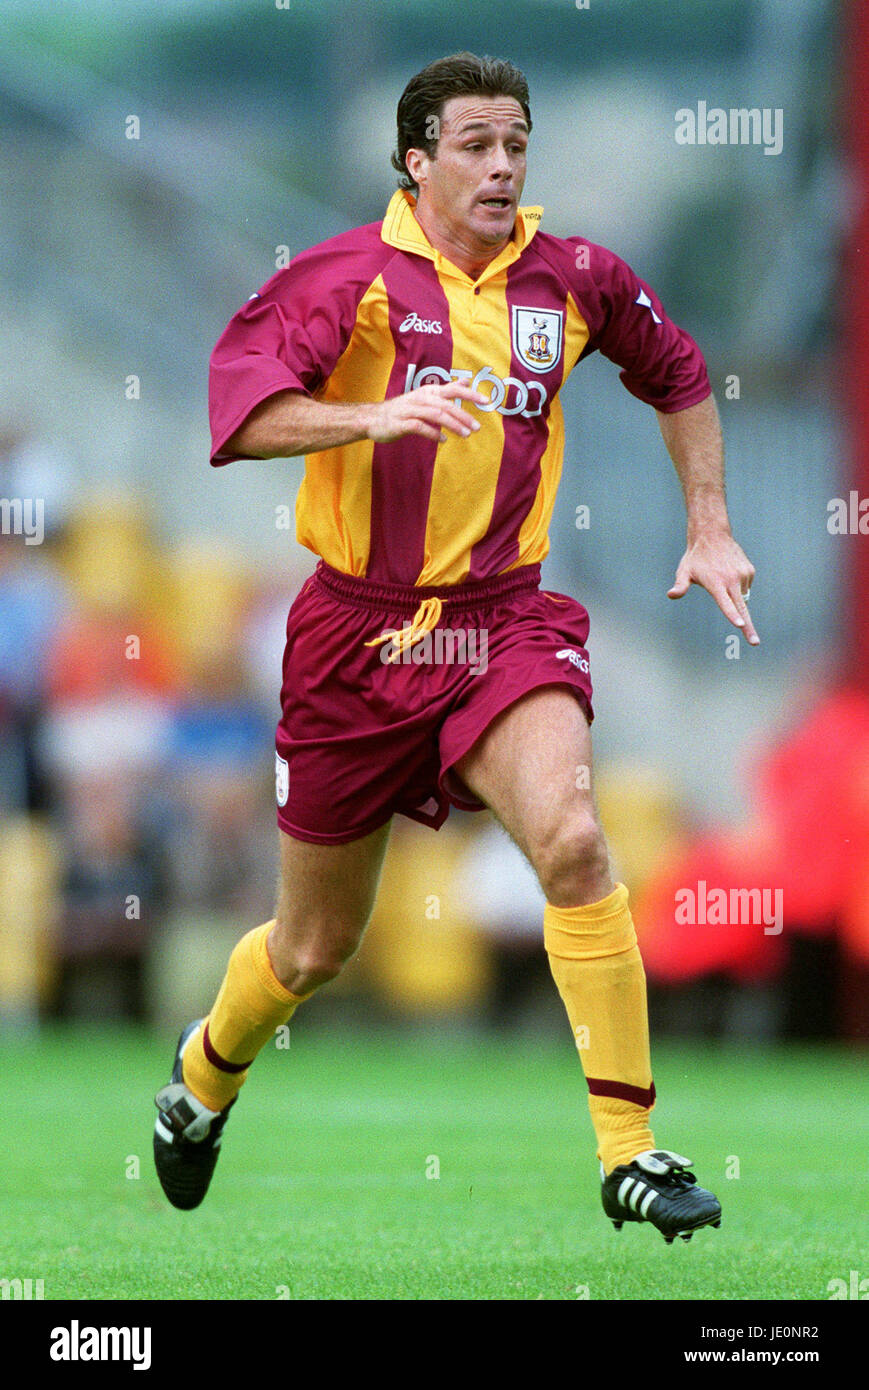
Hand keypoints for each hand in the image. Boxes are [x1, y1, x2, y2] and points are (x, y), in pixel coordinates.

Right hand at [366, 381, 487, 444]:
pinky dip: (433, 433)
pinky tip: (443, 440)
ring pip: (436, 415)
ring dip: (453, 425)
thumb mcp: (426, 396)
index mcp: (428, 392)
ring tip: (465, 434)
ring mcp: (410, 410)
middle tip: (477, 427)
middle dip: (464, 415)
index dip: (469, 395)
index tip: (486, 401)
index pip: (452, 390)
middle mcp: (420, 398)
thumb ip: (446, 391)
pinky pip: (420, 427)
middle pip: (446, 405)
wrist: (373, 418)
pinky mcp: (401, 423)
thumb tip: (466, 382)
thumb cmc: (403, 409)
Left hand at [668, 528, 758, 644]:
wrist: (713, 534)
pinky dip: (738, 586)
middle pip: (742, 608)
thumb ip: (680, 585)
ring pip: (742, 597)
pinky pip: (746, 587)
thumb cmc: (695, 557)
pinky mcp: (750, 571)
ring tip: (721, 576)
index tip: (740, 625)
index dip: (732, 615)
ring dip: (734, 595)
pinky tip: (728, 572)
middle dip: (748, 627)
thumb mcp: (684, 571)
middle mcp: (732, 580)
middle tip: (754, 643)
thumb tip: (671, 595)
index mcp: (716, 583)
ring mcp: (743, 575)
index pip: (725, 603)